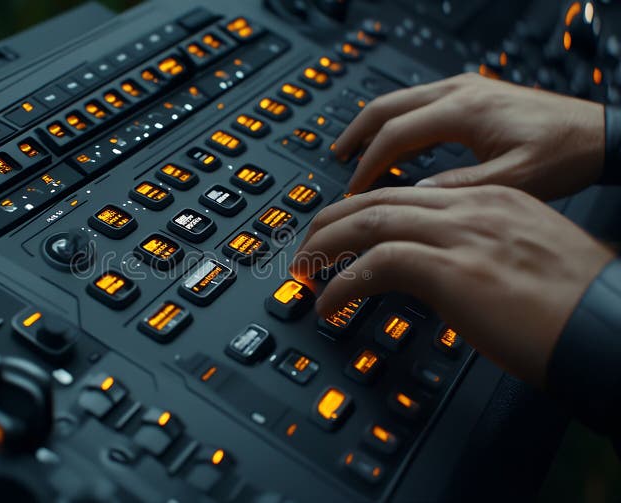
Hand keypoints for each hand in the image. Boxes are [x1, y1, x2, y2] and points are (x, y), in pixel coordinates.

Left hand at [289, 185, 613, 385]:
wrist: (607, 325)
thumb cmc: (575, 305)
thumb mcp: (523, 261)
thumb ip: (481, 253)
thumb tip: (443, 275)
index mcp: (491, 200)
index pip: (409, 195)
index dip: (365, 213)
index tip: (342, 234)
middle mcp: (472, 208)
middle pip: (378, 200)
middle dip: (332, 223)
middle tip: (306, 247)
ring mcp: (460, 235)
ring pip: (368, 223)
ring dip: (325, 247)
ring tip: (302, 271)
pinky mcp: (450, 269)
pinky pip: (375, 265)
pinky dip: (342, 283)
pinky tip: (329, 303)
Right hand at [334, 73, 605, 199]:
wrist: (599, 134)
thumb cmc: (564, 154)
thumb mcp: (512, 181)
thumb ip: (459, 188)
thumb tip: (414, 195)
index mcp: (463, 110)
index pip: (394, 135)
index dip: (368, 165)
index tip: (353, 190)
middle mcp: (458, 91)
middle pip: (386, 106)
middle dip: (355, 134)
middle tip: (335, 160)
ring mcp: (464, 88)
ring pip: (400, 100)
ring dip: (373, 126)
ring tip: (354, 151)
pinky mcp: (472, 94)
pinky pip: (419, 104)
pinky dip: (396, 123)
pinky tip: (395, 143)